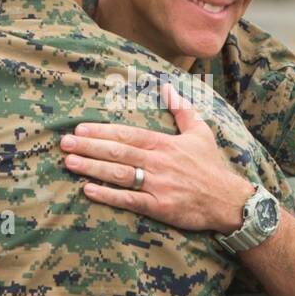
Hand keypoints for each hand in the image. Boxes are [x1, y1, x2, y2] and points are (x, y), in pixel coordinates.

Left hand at [61, 83, 253, 233]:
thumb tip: (168, 88)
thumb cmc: (212, 166)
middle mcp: (159, 162)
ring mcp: (159, 185)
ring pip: (120, 174)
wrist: (229, 201)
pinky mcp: (161, 207)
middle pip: (118, 152)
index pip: (128, 134)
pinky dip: (109, 195)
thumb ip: (182, 109)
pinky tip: (88, 190)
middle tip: (64, 144)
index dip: (102, 131)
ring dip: (92, 168)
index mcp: (165, 144)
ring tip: (69, 163)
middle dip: (89, 147)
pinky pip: (130, 200)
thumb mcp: (200, 132)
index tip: (80, 129)